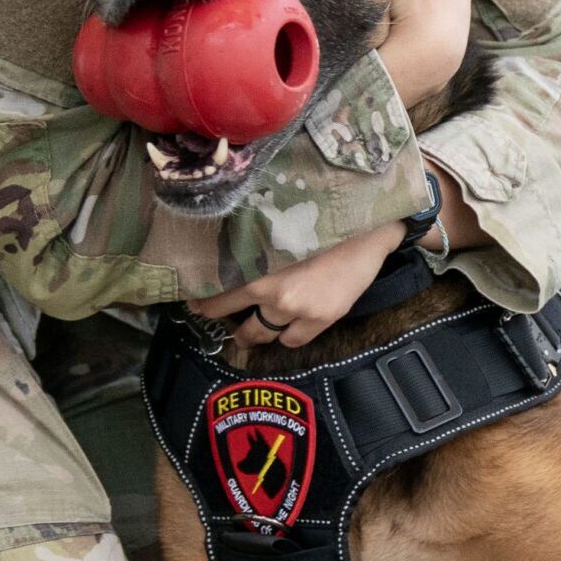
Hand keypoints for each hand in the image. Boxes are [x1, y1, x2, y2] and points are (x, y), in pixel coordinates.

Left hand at [186, 220, 406, 349]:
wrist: (366, 229)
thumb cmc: (322, 220)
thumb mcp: (279, 230)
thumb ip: (257, 249)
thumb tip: (233, 259)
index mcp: (258, 264)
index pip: (220, 291)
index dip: (204, 300)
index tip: (194, 303)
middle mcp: (272, 289)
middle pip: (236, 316)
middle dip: (225, 322)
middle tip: (217, 322)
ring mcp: (296, 308)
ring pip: (262, 333)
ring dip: (253, 335)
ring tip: (248, 335)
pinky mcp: (321, 319)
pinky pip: (292, 340)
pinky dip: (285, 337)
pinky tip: (284, 330)